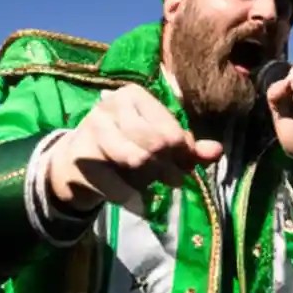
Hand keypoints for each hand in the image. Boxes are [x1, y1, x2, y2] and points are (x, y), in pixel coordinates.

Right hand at [47, 85, 222, 210]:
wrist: (75, 162)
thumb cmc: (125, 145)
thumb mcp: (157, 140)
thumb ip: (188, 147)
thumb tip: (217, 152)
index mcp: (134, 95)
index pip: (172, 131)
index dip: (184, 154)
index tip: (183, 165)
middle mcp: (110, 105)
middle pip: (156, 145)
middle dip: (168, 168)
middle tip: (170, 179)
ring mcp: (92, 130)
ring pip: (138, 162)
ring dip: (149, 180)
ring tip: (148, 182)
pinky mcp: (81, 158)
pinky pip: (119, 186)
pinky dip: (132, 197)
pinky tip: (131, 195)